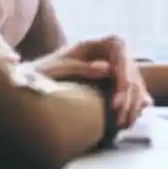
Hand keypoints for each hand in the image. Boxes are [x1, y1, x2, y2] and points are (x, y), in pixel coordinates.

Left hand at [36, 36, 150, 128]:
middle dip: (128, 95)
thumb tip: (107, 68)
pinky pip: (133, 91)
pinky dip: (134, 105)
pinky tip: (132, 118)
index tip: (116, 100)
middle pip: (130, 69)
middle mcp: (108, 52)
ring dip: (133, 105)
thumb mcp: (55, 68)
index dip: (123, 73)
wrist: (32, 84)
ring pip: (135, 82)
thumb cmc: (40, 74)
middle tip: (119, 117)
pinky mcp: (117, 81)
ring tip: (125, 124)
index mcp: (94, 44)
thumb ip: (80, 67)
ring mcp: (115, 67)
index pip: (119, 49)